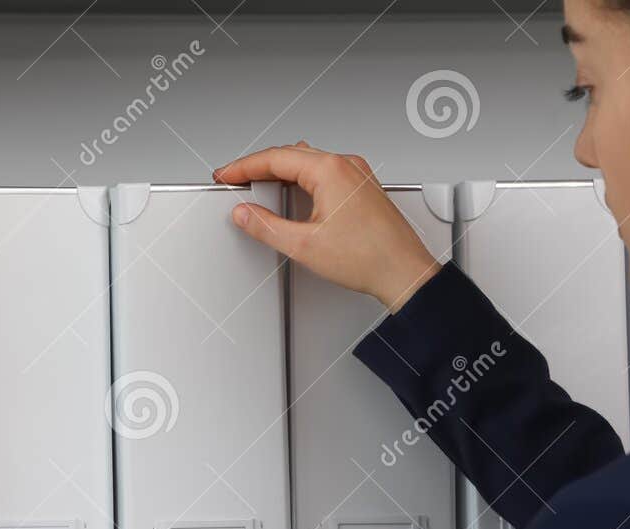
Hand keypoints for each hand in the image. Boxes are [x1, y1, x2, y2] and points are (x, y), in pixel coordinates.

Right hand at [215, 143, 440, 311]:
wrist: (403, 272)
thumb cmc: (369, 257)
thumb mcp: (303, 245)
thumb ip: (266, 226)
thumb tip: (245, 214)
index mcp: (330, 170)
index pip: (275, 158)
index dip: (243, 166)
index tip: (226, 175)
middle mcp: (346, 165)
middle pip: (290, 155)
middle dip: (258, 166)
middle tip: (235, 179)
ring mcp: (356, 174)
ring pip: (308, 161)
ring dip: (280, 171)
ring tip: (257, 185)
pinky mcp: (362, 187)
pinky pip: (324, 172)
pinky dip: (301, 178)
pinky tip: (291, 193)